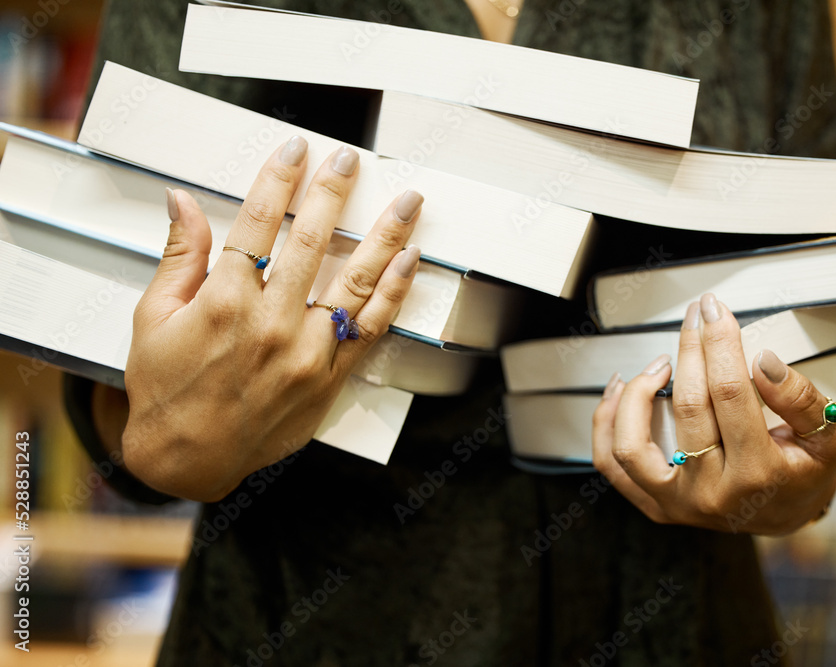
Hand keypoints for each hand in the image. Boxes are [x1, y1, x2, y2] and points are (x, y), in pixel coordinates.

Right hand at [122, 137, 422, 500]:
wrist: (188, 459)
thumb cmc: (167, 391)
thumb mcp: (154, 318)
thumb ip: (180, 255)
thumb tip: (181, 200)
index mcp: (224, 302)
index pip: (258, 221)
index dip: (279, 179)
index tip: (297, 148)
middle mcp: (270, 323)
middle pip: (312, 241)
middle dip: (334, 193)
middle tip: (350, 160)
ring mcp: (307, 352)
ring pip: (355, 281)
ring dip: (385, 236)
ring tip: (407, 203)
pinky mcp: (329, 377)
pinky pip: (371, 328)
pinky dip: (394, 292)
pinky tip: (408, 261)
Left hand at [592, 293, 835, 533]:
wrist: (786, 517)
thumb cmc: (804, 474)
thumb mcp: (828, 437)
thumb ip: (802, 398)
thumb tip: (764, 363)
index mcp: (757, 476)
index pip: (731, 395)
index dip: (721, 345)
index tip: (716, 313)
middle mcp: (711, 493)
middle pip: (689, 407)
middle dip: (691, 350)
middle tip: (696, 318)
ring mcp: (677, 502)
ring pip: (632, 443)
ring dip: (639, 392)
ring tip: (661, 362)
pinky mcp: (655, 502)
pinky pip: (612, 462)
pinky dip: (607, 422)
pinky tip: (620, 389)